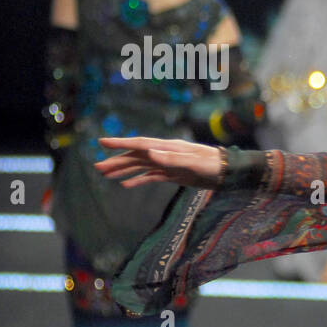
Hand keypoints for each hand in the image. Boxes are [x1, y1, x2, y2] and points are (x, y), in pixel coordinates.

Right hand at [94, 136, 222, 189]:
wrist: (229, 173)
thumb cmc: (214, 165)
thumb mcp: (194, 162)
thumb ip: (171, 158)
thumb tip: (150, 153)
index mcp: (168, 147)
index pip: (140, 144)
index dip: (121, 143)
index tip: (102, 142)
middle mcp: (165, 153)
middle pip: (136, 156)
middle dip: (116, 161)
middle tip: (97, 167)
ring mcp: (169, 164)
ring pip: (141, 166)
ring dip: (123, 170)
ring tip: (106, 175)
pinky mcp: (174, 174)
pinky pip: (151, 177)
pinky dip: (138, 180)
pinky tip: (125, 185)